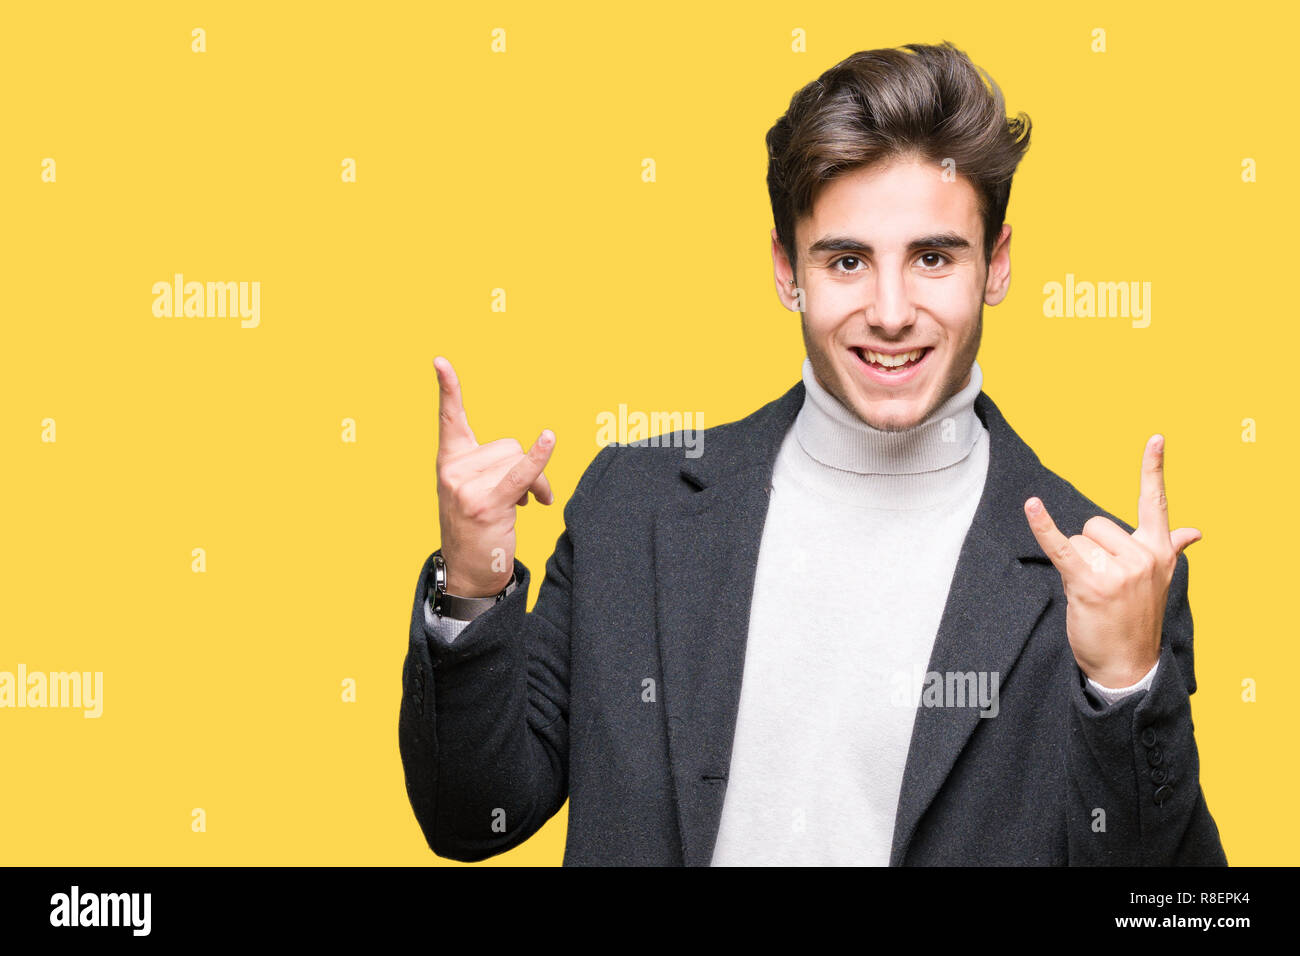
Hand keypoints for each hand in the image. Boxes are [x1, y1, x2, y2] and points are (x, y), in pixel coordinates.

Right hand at [434, 356, 555, 596]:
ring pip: (519, 461)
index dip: (448, 388)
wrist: (469, 571)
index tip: (440, 360)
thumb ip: (499, 466)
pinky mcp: (487, 504)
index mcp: (449, 460)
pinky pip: (520, 473)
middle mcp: (453, 470)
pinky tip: (549, 438)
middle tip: (526, 497)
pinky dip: (538, 458)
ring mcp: (466, 487)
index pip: (449, 418)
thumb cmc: (478, 526)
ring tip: (526, 505)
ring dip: (534, 483)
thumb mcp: (479, 489)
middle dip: (525, 467)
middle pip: (507, 444)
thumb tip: (533, 464)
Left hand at [1024, 434, 1200, 688]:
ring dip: (1077, 564)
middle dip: (1091, 551)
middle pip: (1096, 525)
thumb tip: (1197, 532)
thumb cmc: (1137, 618)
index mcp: (1159, 550)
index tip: (1155, 438)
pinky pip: (1060, 545)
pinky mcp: (1089, 582)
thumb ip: (1171, 549)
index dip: (1153, 469)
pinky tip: (1031, 506)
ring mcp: (1118, 570)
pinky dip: (1043, 526)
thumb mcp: (1161, 580)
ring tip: (1093, 593)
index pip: (1156, 502)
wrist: (1127, 664)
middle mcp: (1142, 556)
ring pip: (1078, 540)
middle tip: (1103, 584)